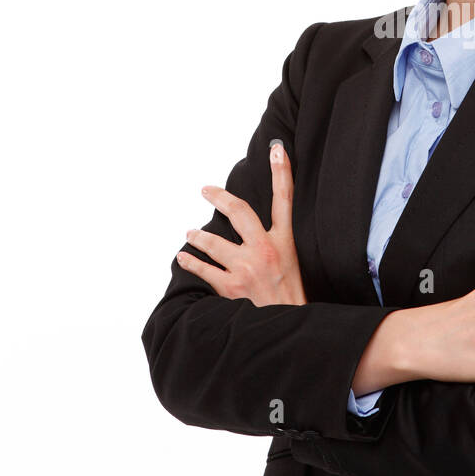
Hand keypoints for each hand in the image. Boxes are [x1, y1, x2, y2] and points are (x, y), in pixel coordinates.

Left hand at [175, 139, 307, 307]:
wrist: (289, 327)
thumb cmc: (290, 297)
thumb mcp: (291, 265)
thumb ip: (275, 245)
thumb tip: (253, 233)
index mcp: (284, 241)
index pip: (285, 199)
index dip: (282, 171)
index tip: (277, 149)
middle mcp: (266, 249)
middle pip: (239, 211)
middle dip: (219, 197)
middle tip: (205, 190)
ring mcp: (246, 267)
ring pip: (212, 241)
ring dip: (197, 236)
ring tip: (190, 234)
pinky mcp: (230, 286)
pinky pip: (203, 268)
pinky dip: (189, 262)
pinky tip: (182, 258)